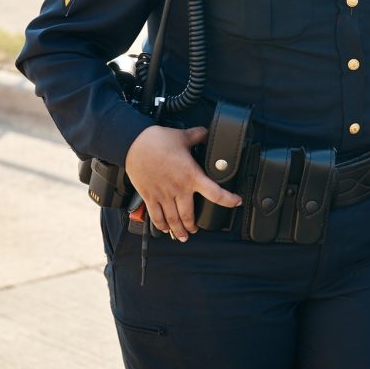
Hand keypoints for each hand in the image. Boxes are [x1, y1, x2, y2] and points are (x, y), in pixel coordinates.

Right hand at [124, 125, 241, 240]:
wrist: (133, 144)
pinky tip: (164, 229)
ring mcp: (163, 194)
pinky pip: (156, 216)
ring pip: (173, 219)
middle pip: (189, 215)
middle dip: (193, 226)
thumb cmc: (157, 140)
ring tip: (182, 236)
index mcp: (191, 175)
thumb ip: (198, 135)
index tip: (236, 202)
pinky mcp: (149, 196)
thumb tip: (207, 132)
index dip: (228, 200)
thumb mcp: (183, 135)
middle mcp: (178, 189)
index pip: (215, 193)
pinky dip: (161, 225)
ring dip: (178, 230)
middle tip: (196, 230)